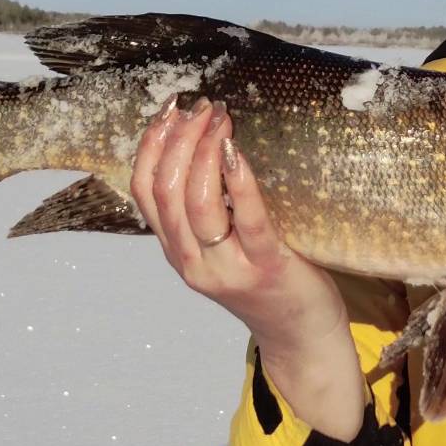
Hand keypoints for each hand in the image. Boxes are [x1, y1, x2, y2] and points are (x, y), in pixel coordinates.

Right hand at [130, 98, 364, 438]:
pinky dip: (237, 181)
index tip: (169, 110)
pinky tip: (236, 151)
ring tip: (220, 118)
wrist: (302, 338)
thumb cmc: (269, 282)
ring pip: (196, 203)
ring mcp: (227, 269)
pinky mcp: (266, 268)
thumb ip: (206, 213)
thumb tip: (205, 143)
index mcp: (178, 253)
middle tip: (201, 107)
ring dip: (205, 150)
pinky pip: (246, 218)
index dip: (150, 146)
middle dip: (179, 140)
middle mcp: (193, 264)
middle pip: (167, 192)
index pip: (144, 192)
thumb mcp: (222, 250)